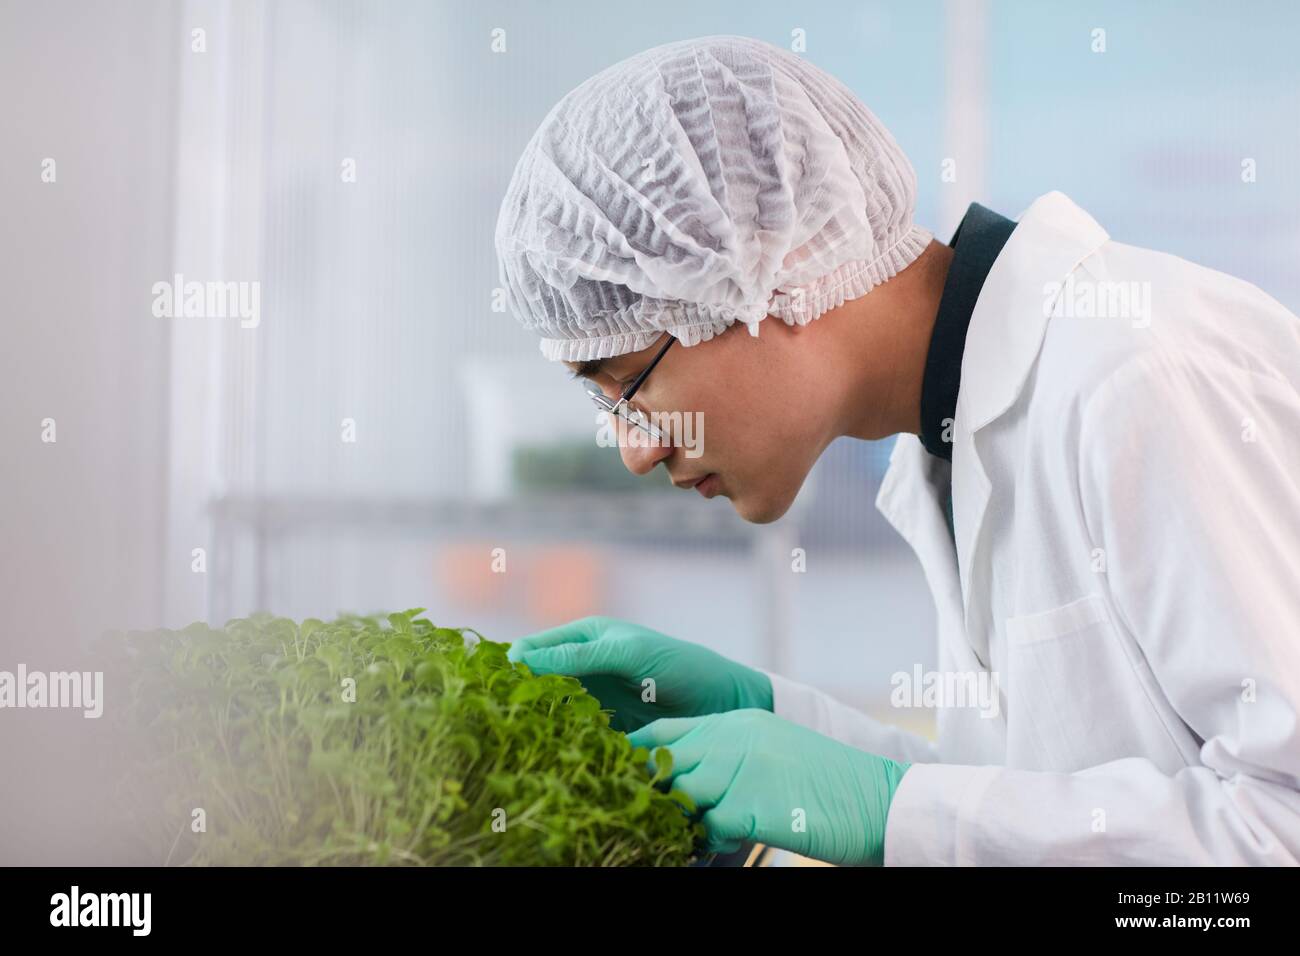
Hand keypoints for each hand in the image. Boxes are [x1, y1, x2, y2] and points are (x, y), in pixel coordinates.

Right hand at [506, 616, 772, 732]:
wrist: (722, 701)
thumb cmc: (680, 665)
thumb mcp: (629, 655)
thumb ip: (580, 658)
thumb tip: (521, 659)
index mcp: (584, 636)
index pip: (533, 648)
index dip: (512, 665)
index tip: (494, 688)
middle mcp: (583, 665)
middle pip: (536, 681)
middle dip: (519, 698)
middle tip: (499, 720)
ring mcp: (593, 697)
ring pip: (551, 709)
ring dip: (538, 723)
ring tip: (520, 741)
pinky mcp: (604, 726)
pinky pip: (574, 733)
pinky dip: (562, 741)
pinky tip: (552, 753)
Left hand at [628, 709, 909, 864]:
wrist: (881, 798)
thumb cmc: (826, 785)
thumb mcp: (770, 753)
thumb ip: (725, 758)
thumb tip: (677, 786)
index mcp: (735, 723)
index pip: (663, 732)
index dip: (635, 757)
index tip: (614, 778)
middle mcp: (733, 737)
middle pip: (663, 764)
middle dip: (651, 795)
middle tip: (648, 821)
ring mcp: (743, 767)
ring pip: (680, 797)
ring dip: (683, 823)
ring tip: (698, 836)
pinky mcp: (754, 803)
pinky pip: (709, 828)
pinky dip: (712, 843)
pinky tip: (728, 843)